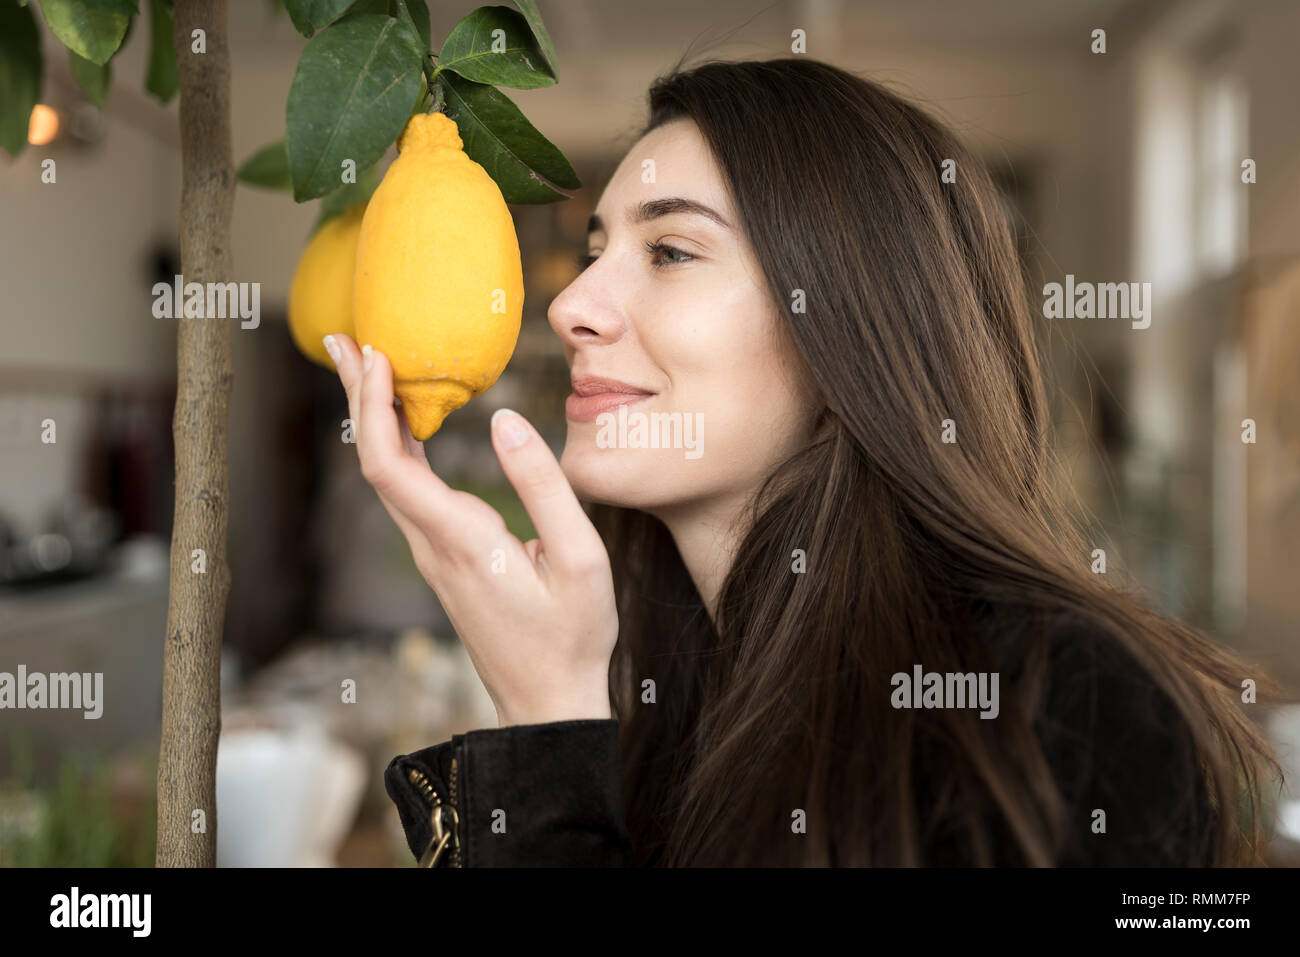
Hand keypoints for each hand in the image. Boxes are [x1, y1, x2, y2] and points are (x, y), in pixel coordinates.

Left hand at [323, 333, 617, 727]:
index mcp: (461, 541)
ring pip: (386, 475)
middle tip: (345, 337)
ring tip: (369, 364)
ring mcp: (433, 555)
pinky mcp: (443, 560)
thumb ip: (545, 486)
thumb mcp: (581, 559)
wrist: (548, 702)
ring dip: (374, 417)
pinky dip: (399, 444)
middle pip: (373, 461)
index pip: (388, 464)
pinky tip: (408, 420)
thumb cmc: (573, 636)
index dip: (373, 405)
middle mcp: (432, 546)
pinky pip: (407, 491)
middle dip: (357, 394)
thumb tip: (507, 420)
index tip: (374, 355)